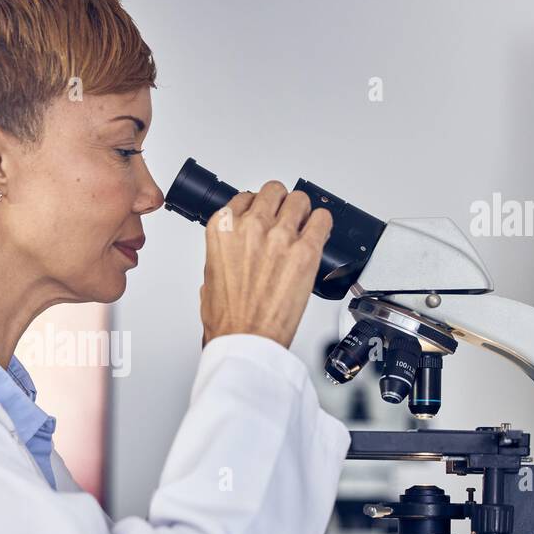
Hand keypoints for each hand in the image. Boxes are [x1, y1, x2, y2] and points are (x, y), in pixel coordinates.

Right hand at [200, 181, 332, 348]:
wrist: (245, 341)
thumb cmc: (228, 319)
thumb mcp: (210, 277)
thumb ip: (224, 253)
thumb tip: (236, 251)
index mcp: (222, 229)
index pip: (244, 198)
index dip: (256, 208)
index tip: (262, 217)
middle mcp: (250, 226)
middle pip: (273, 192)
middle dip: (280, 205)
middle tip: (284, 220)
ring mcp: (280, 236)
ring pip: (299, 200)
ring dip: (302, 212)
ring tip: (302, 227)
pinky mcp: (306, 251)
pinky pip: (323, 219)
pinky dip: (322, 224)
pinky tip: (318, 234)